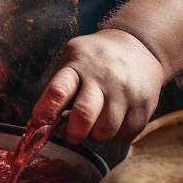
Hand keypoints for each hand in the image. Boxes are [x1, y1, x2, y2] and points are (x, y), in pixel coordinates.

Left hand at [28, 29, 164, 144]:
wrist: (139, 46)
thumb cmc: (96, 59)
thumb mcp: (74, 58)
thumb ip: (60, 86)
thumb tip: (42, 123)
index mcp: (77, 66)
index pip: (59, 90)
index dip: (47, 110)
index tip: (39, 123)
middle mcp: (102, 78)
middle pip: (84, 115)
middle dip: (73, 133)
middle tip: (72, 136)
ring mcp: (124, 92)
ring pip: (105, 130)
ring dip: (96, 134)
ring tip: (96, 123)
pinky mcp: (143, 106)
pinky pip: (124, 134)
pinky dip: (116, 134)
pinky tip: (116, 119)